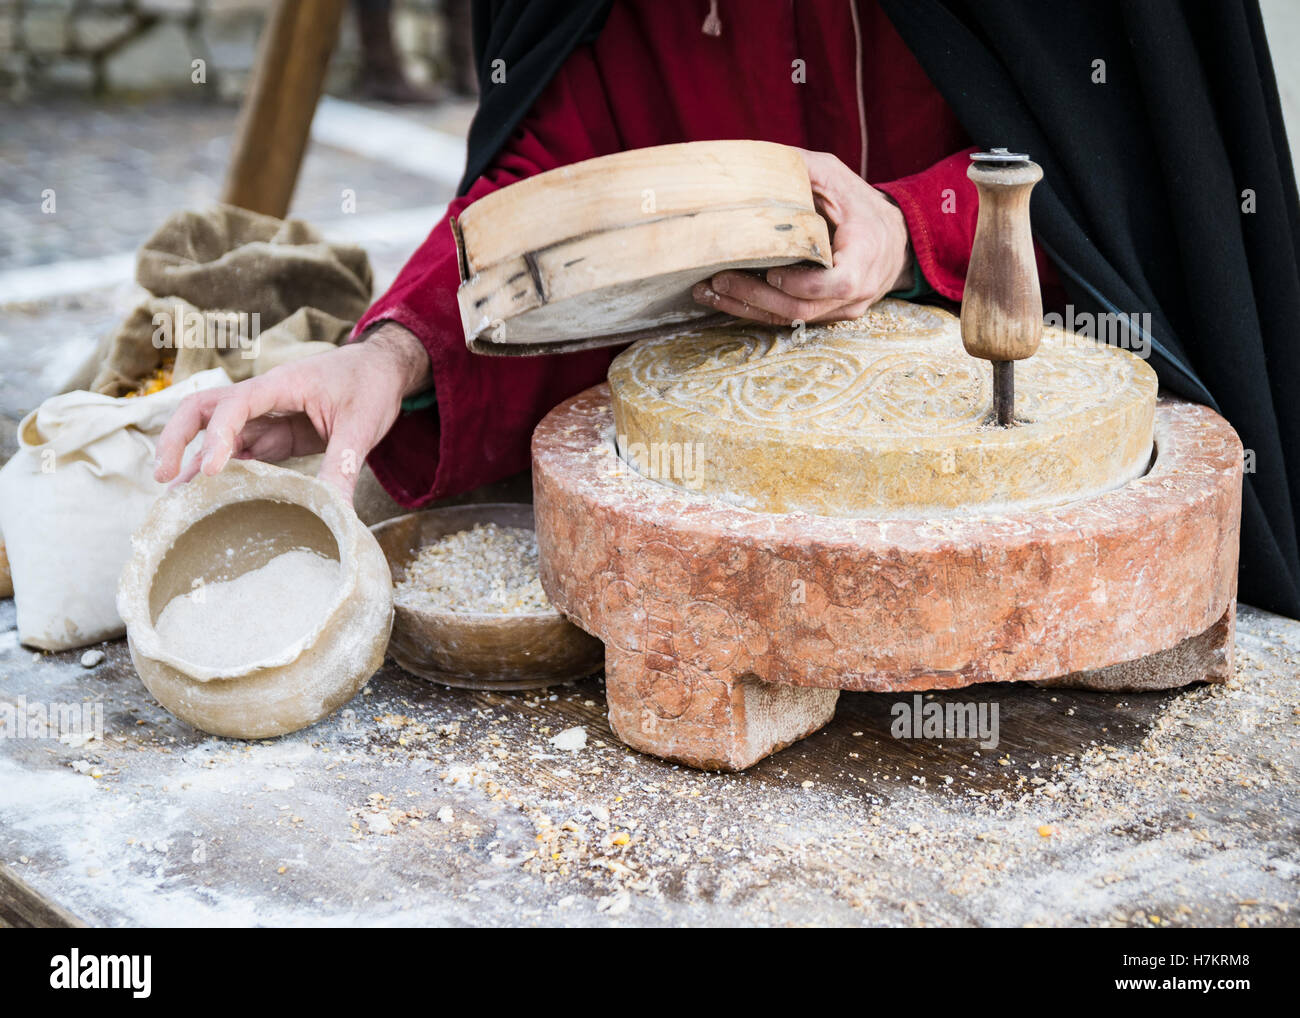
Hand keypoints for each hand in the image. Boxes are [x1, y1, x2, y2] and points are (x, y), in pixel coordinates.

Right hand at [153, 322, 431, 499]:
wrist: (382, 371)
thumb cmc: (370, 385)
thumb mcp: (363, 426)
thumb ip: (344, 464)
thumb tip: (336, 512)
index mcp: (281, 385)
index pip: (234, 405)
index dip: (217, 437)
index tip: (211, 471)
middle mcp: (263, 398)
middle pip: (202, 410)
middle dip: (177, 439)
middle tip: (164, 478)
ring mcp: (265, 417)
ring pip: (216, 435)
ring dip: (194, 462)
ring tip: (176, 501)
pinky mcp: (274, 435)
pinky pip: (239, 452)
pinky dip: (222, 473)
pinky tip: (209, 499)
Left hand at [692, 149, 913, 324]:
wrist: (896, 241)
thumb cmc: (862, 207)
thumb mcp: (837, 178)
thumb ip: (802, 169)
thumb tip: (755, 161)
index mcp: (865, 257)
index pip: (836, 284)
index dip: (799, 283)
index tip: (770, 270)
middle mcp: (856, 292)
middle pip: (802, 308)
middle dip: (756, 296)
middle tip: (718, 280)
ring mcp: (842, 309)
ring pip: (792, 319)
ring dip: (748, 307)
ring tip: (710, 292)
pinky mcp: (827, 316)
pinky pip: (790, 319)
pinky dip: (757, 309)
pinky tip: (727, 298)